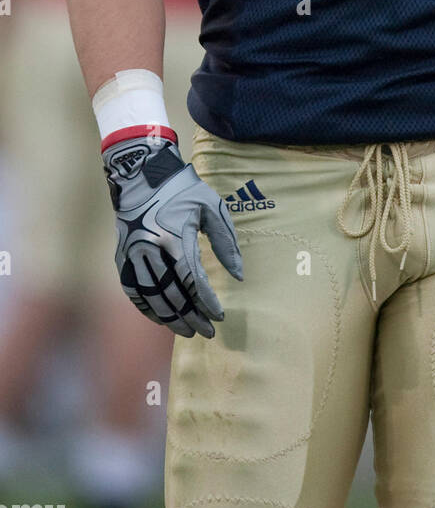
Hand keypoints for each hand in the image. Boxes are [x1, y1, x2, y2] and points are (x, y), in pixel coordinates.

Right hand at [102, 132, 242, 337]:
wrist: (142, 175)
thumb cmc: (183, 190)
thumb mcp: (211, 208)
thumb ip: (226, 243)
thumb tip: (238, 276)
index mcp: (174, 237)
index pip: (193, 281)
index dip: (207, 302)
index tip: (219, 315)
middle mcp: (150, 250)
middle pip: (173, 295)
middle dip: (192, 316)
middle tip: (208, 332)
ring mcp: (133, 255)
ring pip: (151, 298)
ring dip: (171, 318)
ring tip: (187, 330)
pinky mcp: (122, 258)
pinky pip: (134, 291)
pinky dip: (148, 308)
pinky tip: (163, 318)